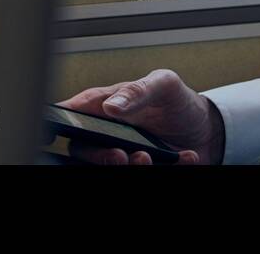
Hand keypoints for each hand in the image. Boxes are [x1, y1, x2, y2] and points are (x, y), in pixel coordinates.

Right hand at [58, 68, 224, 164]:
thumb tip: (111, 106)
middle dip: (99, 157)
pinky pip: (146, 175)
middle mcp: (109, 135)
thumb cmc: (176, 102)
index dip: (56, 122)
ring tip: (147, 158)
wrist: (208, 128)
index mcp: (106, 107)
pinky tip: (185, 157)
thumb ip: (139, 90)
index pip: (73, 114)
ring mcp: (124, 155)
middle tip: (121, 156)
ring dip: (129, 167)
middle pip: (85, 150)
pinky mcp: (146, 169)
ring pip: (109, 167)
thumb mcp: (165, 84)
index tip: (50, 132)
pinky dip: (169, 168)